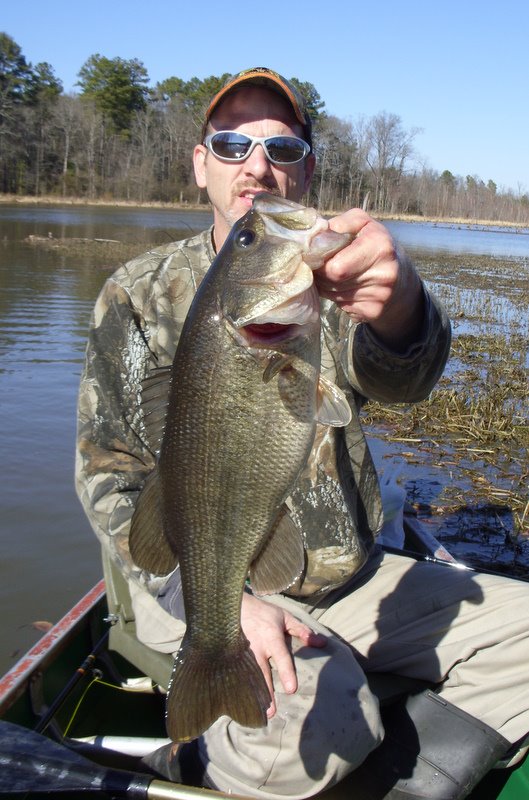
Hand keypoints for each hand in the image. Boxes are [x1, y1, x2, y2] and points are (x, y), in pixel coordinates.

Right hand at [241, 592, 326, 717]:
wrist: (233, 606)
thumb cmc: (263, 613)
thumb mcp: (285, 617)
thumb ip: (302, 631)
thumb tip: (322, 643)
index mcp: (271, 636)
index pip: (281, 657)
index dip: (286, 673)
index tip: (291, 689)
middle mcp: (257, 647)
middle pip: (263, 672)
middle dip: (267, 691)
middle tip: (271, 711)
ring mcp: (243, 653)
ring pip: (249, 676)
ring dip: (255, 695)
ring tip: (260, 712)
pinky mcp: (233, 656)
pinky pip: (238, 674)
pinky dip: (242, 688)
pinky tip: (244, 703)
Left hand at [315, 209, 423, 350]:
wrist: (402, 276)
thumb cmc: (376, 244)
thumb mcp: (363, 223)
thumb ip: (340, 224)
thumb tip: (316, 238)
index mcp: (380, 247)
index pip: (335, 268)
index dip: (320, 264)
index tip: (318, 258)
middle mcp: (384, 274)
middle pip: (332, 283)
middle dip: (322, 275)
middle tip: (325, 267)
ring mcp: (380, 296)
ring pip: (334, 296)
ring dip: (328, 287)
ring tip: (337, 276)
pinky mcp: (374, 312)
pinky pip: (343, 307)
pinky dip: (338, 299)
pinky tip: (347, 288)